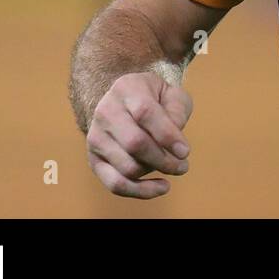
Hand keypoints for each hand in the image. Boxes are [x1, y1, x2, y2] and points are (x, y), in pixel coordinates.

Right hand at [86, 70, 192, 197]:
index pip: (145, 113)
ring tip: (174, 168)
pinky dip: (140, 191)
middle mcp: (105, 111)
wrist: (126, 102)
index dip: (167, 135)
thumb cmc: (155, 98)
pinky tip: (161, 187)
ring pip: (127, 166)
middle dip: (163, 159)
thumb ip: (176, 111)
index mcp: (126, 88)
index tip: (185, 152)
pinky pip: (114, 184)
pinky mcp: (93, 159)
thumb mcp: (172, 94)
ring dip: (154, 172)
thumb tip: (174, 142)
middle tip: (183, 165)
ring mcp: (96, 136)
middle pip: (134, 143)